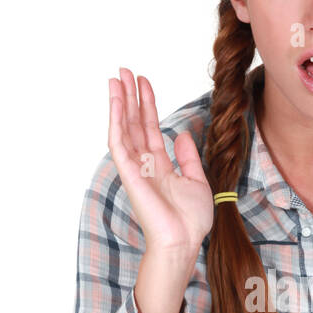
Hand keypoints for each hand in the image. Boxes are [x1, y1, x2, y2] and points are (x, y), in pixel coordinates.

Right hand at [108, 68, 212, 256]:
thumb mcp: (197, 182)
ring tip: (117, 77)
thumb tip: (181, 134)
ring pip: (123, 127)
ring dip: (119, 102)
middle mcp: (143, 164)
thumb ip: (187, 158)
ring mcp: (134, 168)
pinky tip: (116, 101)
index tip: (144, 82)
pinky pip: (118, 142)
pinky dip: (116, 120)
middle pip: (133, 122)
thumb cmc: (190, 220)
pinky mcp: (129, 173)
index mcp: (158, 165)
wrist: (184, 241)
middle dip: (129, 96)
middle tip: (124, 71)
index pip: (149, 128)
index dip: (146, 104)